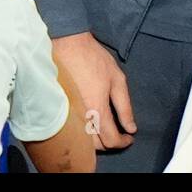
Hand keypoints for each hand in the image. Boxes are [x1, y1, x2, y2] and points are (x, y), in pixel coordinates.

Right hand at [51, 32, 135, 150]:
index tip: (130, 137)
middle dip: (111, 143)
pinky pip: (73, 131)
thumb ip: (124, 107)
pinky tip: (92, 124)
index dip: (123, 142)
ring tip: (107, 130)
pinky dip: (84, 134)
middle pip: (97, 146)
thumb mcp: (117, 79)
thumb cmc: (94, 59)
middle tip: (120, 133)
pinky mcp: (60, 110)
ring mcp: (68, 115)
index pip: (111, 140)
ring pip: (83, 142)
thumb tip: (131, 128)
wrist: (67, 45)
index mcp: (97, 111)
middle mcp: (80, 118)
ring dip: (97, 141)